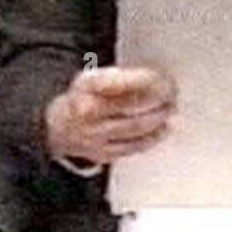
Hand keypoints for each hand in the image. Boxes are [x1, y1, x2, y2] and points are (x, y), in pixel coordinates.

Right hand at [44, 66, 175, 163]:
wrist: (59, 128)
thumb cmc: (84, 99)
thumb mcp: (93, 79)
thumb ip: (119, 79)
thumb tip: (155, 79)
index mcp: (86, 86)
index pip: (119, 81)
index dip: (145, 80)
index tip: (162, 78)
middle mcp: (88, 110)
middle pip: (132, 105)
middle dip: (157, 100)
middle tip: (172, 94)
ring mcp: (95, 134)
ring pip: (136, 127)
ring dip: (158, 119)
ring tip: (169, 110)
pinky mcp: (103, 153)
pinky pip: (134, 146)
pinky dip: (152, 137)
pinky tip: (162, 129)